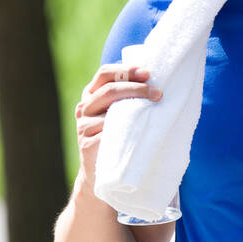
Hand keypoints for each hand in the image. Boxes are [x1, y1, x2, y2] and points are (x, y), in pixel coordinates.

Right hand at [73, 61, 161, 185]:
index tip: (148, 73)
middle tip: (158, 93)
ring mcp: (83, 126)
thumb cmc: (118, 135)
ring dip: (135, 108)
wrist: (103, 171)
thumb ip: (127, 97)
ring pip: (110, 112)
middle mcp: (84, 108)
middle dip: (136, 89)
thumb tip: (158, 81)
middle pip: (109, 91)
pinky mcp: (87, 144)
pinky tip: (141, 129)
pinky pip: (109, 133)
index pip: (105, 74)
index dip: (125, 70)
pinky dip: (127, 129)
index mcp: (91, 94)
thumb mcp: (119, 112)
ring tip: (155, 108)